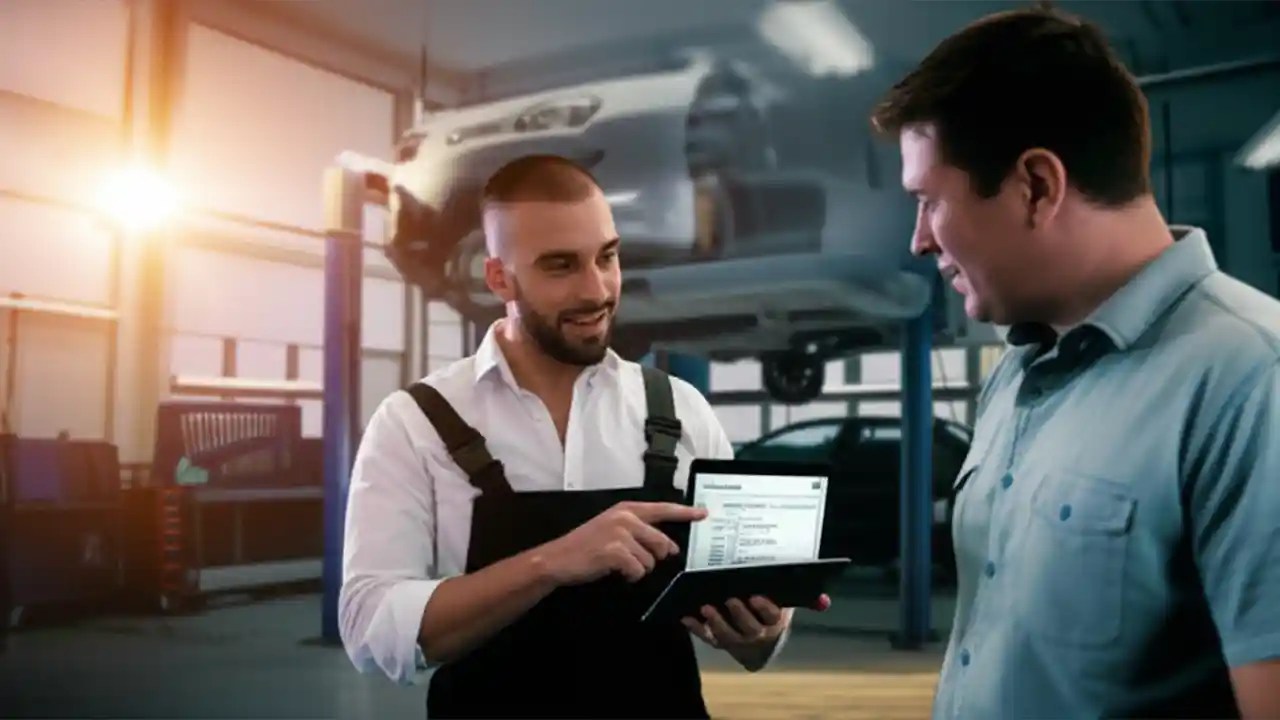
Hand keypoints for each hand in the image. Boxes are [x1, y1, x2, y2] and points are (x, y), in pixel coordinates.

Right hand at [539, 501, 706, 585]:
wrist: (558, 559)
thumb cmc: (586, 546)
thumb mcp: (612, 529)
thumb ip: (639, 531)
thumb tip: (668, 545)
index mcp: (626, 509)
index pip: (663, 509)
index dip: (686, 512)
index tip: (704, 513)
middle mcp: (625, 517)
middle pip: (663, 542)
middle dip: (655, 557)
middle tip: (633, 560)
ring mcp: (620, 533)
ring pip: (651, 560)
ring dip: (638, 568)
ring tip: (618, 565)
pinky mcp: (615, 551)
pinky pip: (638, 570)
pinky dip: (629, 576)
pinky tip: (614, 571)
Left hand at [682, 594, 830, 666]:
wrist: (760, 641)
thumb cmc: (771, 611)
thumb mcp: (788, 604)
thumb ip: (807, 599)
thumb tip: (824, 601)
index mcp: (774, 623)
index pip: (772, 617)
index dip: (765, 608)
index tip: (756, 596)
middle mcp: (756, 635)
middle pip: (749, 628)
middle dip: (739, 614)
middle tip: (729, 598)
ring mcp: (736, 640)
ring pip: (726, 636)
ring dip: (716, 623)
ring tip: (706, 607)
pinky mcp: (719, 642)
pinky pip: (706, 637)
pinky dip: (696, 628)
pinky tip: (686, 616)